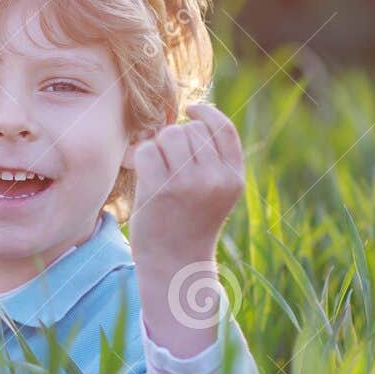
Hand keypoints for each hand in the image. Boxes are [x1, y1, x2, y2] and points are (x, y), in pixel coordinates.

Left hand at [128, 104, 245, 357]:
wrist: (175, 263)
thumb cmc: (189, 222)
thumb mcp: (215, 191)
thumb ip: (212, 157)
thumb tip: (191, 113)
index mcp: (234, 178)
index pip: (223, 128)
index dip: (205, 112)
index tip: (189, 110)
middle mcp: (216, 179)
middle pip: (191, 129)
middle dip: (175, 138)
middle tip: (168, 162)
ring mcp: (189, 184)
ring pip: (169, 135)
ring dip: (157, 146)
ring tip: (158, 170)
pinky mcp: (161, 190)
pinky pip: (147, 151)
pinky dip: (140, 158)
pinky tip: (145, 176)